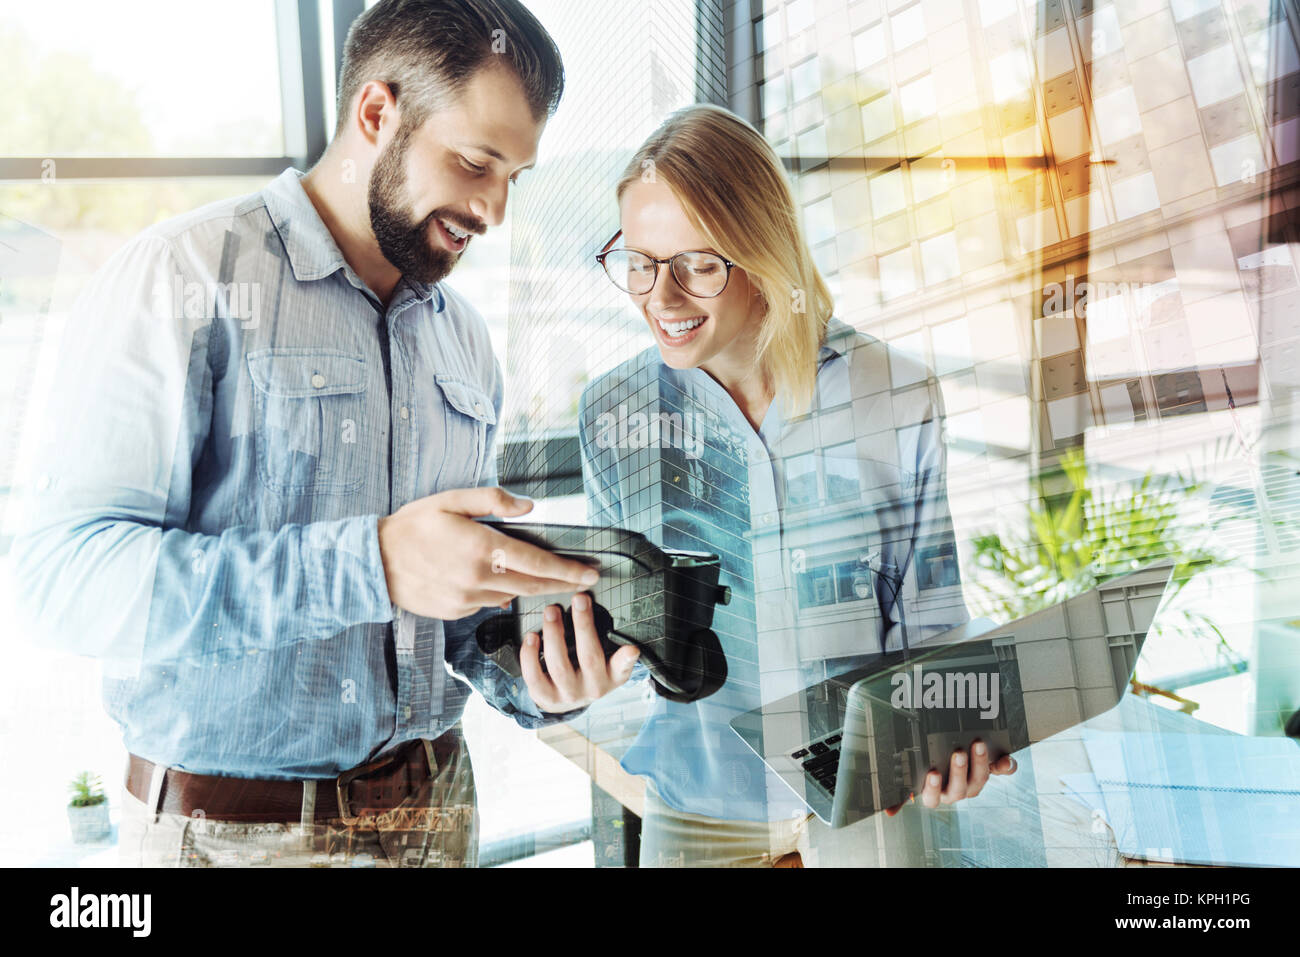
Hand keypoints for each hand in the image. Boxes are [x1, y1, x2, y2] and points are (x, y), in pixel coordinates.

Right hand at [377, 487, 598, 619]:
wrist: (373, 562)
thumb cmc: (414, 525)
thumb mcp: (451, 499)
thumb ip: (493, 500)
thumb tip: (529, 507)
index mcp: (481, 547)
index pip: (537, 563)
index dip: (568, 570)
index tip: (590, 574)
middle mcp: (478, 578)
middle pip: (533, 586)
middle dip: (563, 585)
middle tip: (585, 583)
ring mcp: (467, 599)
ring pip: (512, 596)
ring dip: (534, 590)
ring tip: (552, 581)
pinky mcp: (457, 612)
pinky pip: (488, 603)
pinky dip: (501, 594)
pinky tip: (501, 582)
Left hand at [519, 592, 638, 712]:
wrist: (570, 697)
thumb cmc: (590, 670)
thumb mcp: (608, 660)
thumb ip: (610, 642)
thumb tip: (602, 612)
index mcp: (612, 676)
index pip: (621, 667)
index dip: (626, 659)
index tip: (632, 648)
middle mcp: (592, 688)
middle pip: (588, 657)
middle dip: (583, 625)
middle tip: (579, 599)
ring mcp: (568, 694)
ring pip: (559, 666)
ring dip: (554, 635)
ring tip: (551, 611)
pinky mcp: (546, 697)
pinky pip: (534, 677)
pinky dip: (530, 656)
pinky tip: (531, 636)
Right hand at [884, 739, 1016, 816]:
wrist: (959, 753)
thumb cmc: (934, 767)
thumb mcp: (916, 779)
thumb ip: (902, 795)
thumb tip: (888, 813)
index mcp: (937, 793)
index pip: (932, 798)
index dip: (934, 788)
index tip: (932, 773)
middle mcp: (957, 790)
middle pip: (959, 788)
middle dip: (959, 771)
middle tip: (958, 754)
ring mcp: (976, 781)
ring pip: (980, 780)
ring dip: (980, 764)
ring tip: (978, 746)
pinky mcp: (994, 770)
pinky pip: (1004, 771)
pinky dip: (1007, 766)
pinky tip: (1005, 759)